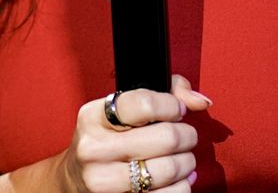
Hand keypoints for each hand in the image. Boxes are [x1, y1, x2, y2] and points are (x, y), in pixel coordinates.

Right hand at [57, 76, 210, 192]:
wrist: (77, 180)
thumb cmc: (107, 140)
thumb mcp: (120, 111)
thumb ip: (165, 94)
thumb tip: (200, 102)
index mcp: (93, 117)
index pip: (144, 104)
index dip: (172, 105)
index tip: (177, 111)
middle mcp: (95, 149)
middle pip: (166, 137)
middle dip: (186, 135)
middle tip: (185, 136)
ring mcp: (105, 181)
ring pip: (170, 169)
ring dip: (187, 162)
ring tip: (182, 158)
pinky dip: (183, 185)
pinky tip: (178, 179)